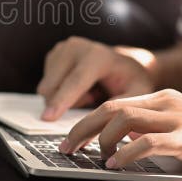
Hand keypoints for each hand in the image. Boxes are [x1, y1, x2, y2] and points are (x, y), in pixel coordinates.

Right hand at [36, 36, 154, 120]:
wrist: (128, 61)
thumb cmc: (132, 80)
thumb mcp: (135, 95)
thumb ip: (116, 111)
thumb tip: (94, 133)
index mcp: (98, 56)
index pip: (75, 81)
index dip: (61, 100)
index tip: (47, 118)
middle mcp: (77, 47)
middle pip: (54, 86)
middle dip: (67, 104)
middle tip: (94, 98)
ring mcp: (63, 48)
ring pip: (47, 88)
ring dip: (64, 99)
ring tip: (90, 91)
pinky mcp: (53, 54)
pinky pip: (46, 86)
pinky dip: (60, 92)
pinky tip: (80, 86)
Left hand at [58, 89, 181, 175]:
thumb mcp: (180, 124)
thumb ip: (152, 126)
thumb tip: (119, 139)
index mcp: (162, 97)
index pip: (113, 103)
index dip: (86, 121)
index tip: (69, 139)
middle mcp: (167, 102)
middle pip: (111, 109)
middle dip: (82, 129)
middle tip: (65, 149)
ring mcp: (179, 118)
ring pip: (124, 120)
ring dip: (103, 140)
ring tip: (97, 158)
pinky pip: (149, 142)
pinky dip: (127, 153)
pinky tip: (116, 164)